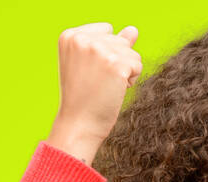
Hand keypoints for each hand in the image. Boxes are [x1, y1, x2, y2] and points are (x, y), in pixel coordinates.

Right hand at [46, 22, 142, 163]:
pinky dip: (131, 80)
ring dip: (125, 72)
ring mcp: (99, 50)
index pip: (106, 30)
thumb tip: (133, 30)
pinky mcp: (115, 63)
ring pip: (131, 52)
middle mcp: (82, 39)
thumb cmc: (84, 98)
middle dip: (116, 62)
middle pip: (120, 40)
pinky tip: (114, 91)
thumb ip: (111, 43)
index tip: (90, 72)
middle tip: (97, 83)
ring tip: (105, 87)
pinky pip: (137, 65)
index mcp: (70, 36)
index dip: (106, 53)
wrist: (79, 124)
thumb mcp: (92, 65)